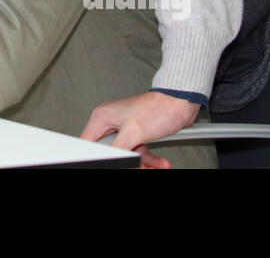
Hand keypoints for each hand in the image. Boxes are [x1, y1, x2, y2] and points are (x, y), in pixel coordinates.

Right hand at [80, 91, 200, 168]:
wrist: (180, 104)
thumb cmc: (157, 108)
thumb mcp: (133, 132)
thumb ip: (116, 148)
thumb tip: (109, 158)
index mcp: (103, 117)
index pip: (88, 142)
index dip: (96, 155)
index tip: (111, 161)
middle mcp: (112, 123)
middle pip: (110, 152)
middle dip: (126, 161)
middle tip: (137, 165)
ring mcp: (126, 130)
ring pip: (127, 156)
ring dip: (142, 163)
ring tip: (153, 165)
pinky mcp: (138, 135)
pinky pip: (139, 153)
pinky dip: (150, 160)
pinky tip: (160, 162)